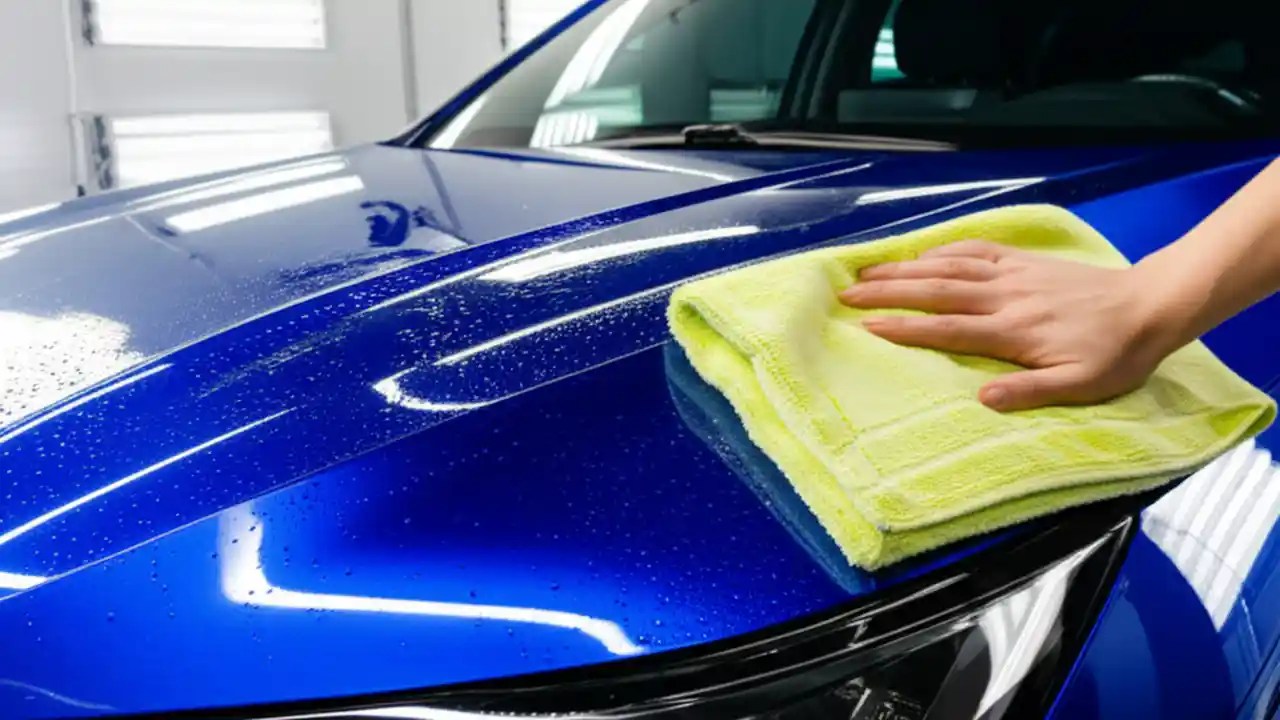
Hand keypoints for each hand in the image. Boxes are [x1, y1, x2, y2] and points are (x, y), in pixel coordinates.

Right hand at [838, 240, 1183, 410]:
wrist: (1150, 305)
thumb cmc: (1114, 354)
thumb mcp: (1081, 386)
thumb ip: (1030, 393)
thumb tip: (981, 399)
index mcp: (1013, 331)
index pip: (947, 329)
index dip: (904, 328)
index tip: (866, 328)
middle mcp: (1005, 297)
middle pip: (936, 290)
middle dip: (887, 292)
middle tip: (846, 294)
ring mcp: (1013, 274)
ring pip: (948, 266)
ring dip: (904, 267)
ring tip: (866, 271)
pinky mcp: (1023, 261)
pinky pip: (975, 250)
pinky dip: (942, 249)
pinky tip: (921, 255)